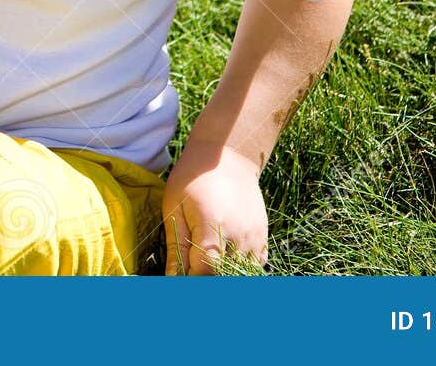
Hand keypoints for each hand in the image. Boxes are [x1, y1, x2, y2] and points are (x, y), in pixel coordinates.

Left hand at [162, 143, 268, 274]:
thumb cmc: (193, 178)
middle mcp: (238, 237)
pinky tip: (226, 257)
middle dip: (205, 278)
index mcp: (212, 229)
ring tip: (207, 263)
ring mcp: (254, 238)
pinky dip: (241, 268)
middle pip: (223, 277)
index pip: (203, 274)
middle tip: (191, 270)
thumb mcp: (174, 206)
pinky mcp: (263, 236)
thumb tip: (172, 278)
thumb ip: (176, 245)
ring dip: (223, 274)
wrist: (227, 155)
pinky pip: (255, 265)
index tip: (179, 279)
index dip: (189, 282)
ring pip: (241, 274)